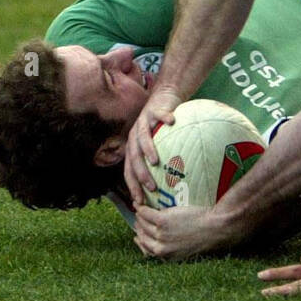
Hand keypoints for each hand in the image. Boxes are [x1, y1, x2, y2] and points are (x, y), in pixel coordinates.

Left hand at [124, 85, 182, 205]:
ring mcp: (144, 122)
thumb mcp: (158, 145)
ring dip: (147, 150)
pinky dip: (165, 119)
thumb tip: (170, 185)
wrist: (165, 98)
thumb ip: (160, 162)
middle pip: (134, 157)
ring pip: (142, 138)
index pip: (128, 170)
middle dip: (140, 174)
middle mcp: (135, 136)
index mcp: (133, 148)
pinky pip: (160, 115)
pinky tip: (172, 123)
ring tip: (155, 162)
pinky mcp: (155, 110)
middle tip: (151, 187)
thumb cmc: (163, 127)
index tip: (139, 202)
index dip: (132, 186)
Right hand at [133, 205, 228, 260]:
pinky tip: (140, 204)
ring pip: (143, 224)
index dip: (142, 241)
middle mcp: (161, 248)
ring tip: (139, 210)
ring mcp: (161, 234)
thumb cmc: (208, 236)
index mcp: (167, 256)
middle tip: (138, 220)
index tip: (139, 236)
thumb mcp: (189, 249)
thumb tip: (172, 243)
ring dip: (138, 217)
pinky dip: (141, 208)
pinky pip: (146, 213)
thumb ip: (177, 248)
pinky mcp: (163, 220)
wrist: (217, 228)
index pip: (147, 250)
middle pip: (143, 237)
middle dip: (139, 229)